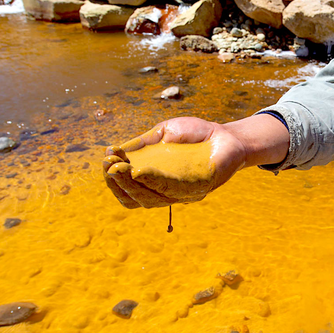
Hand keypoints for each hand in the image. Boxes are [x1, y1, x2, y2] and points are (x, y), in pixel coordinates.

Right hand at [102, 117, 247, 208]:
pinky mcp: (199, 189)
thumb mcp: (163, 133)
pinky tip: (141, 172)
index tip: (106, 160)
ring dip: (131, 186)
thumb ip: (142, 144)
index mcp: (155, 181)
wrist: (226, 134)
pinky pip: (173, 190)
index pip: (129, 191)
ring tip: (118, 170)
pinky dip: (154, 182)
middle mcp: (166, 192)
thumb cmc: (195, 135)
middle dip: (118, 183)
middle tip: (109, 167)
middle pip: (135, 198)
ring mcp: (182, 193)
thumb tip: (114, 152)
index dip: (115, 180)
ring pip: (150, 198)